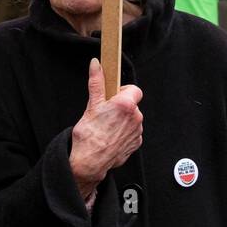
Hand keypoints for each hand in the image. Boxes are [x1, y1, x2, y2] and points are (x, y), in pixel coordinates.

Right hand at [69, 59, 142, 197]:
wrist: (90, 162)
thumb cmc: (89, 136)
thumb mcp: (91, 105)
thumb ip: (97, 82)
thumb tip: (96, 65)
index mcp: (125, 105)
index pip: (134, 89)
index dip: (123, 91)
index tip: (113, 95)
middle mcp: (135, 118)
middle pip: (132, 104)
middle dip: (120, 106)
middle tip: (105, 112)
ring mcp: (137, 131)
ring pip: (132, 119)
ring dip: (122, 120)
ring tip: (106, 126)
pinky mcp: (136, 143)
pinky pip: (132, 132)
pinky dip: (123, 132)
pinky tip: (111, 135)